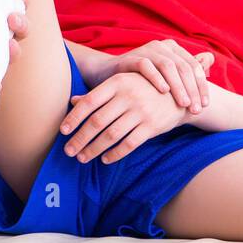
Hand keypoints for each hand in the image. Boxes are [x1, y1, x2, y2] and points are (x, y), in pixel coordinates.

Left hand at [59, 70, 192, 164]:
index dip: (74, 117)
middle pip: (97, 122)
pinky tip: (105, 159)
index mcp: (118, 83)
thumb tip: (72, 102)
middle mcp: (128, 96)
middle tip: (68, 151)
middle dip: (80, 139)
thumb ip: (98, 93)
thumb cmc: (143, 88)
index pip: (89, 102)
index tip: (62, 131)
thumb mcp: (122, 84)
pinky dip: (115, 154)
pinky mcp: (152, 126)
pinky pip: (129, 144)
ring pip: (111, 135)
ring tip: (82, 158)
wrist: (180, 95)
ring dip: (93, 149)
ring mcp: (141, 111)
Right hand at [105, 38, 213, 114]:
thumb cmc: (142, 81)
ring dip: (178, 86)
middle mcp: (162, 46)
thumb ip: (187, 71)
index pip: (193, 66)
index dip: (201, 86)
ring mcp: (146, 50)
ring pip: (168, 66)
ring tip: (183, 104)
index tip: (204, 106)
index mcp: (173, 49)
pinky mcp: (131, 58)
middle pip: (183, 67)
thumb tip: (212, 60)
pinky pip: (146, 66)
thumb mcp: (167, 78)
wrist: (109, 76)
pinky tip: (163, 92)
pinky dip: (156, 78)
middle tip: (195, 109)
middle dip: (192, 89)